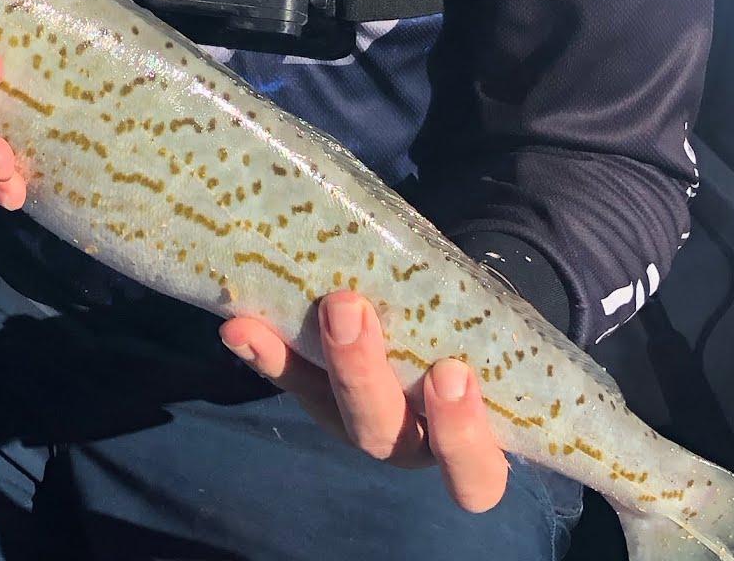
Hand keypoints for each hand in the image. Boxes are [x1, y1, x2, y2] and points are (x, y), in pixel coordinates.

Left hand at [219, 290, 508, 511]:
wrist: (442, 316)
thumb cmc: (480, 334)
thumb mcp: (495, 334)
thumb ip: (483, 320)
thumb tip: (487, 258)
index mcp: (466, 443)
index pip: (475, 475)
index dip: (462, 434)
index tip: (452, 373)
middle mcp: (409, 442)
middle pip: (386, 434)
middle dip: (363, 374)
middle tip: (352, 309)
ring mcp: (358, 420)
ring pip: (335, 412)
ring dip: (317, 360)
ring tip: (319, 304)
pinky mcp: (317, 394)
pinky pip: (290, 379)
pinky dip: (264, 353)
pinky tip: (238, 327)